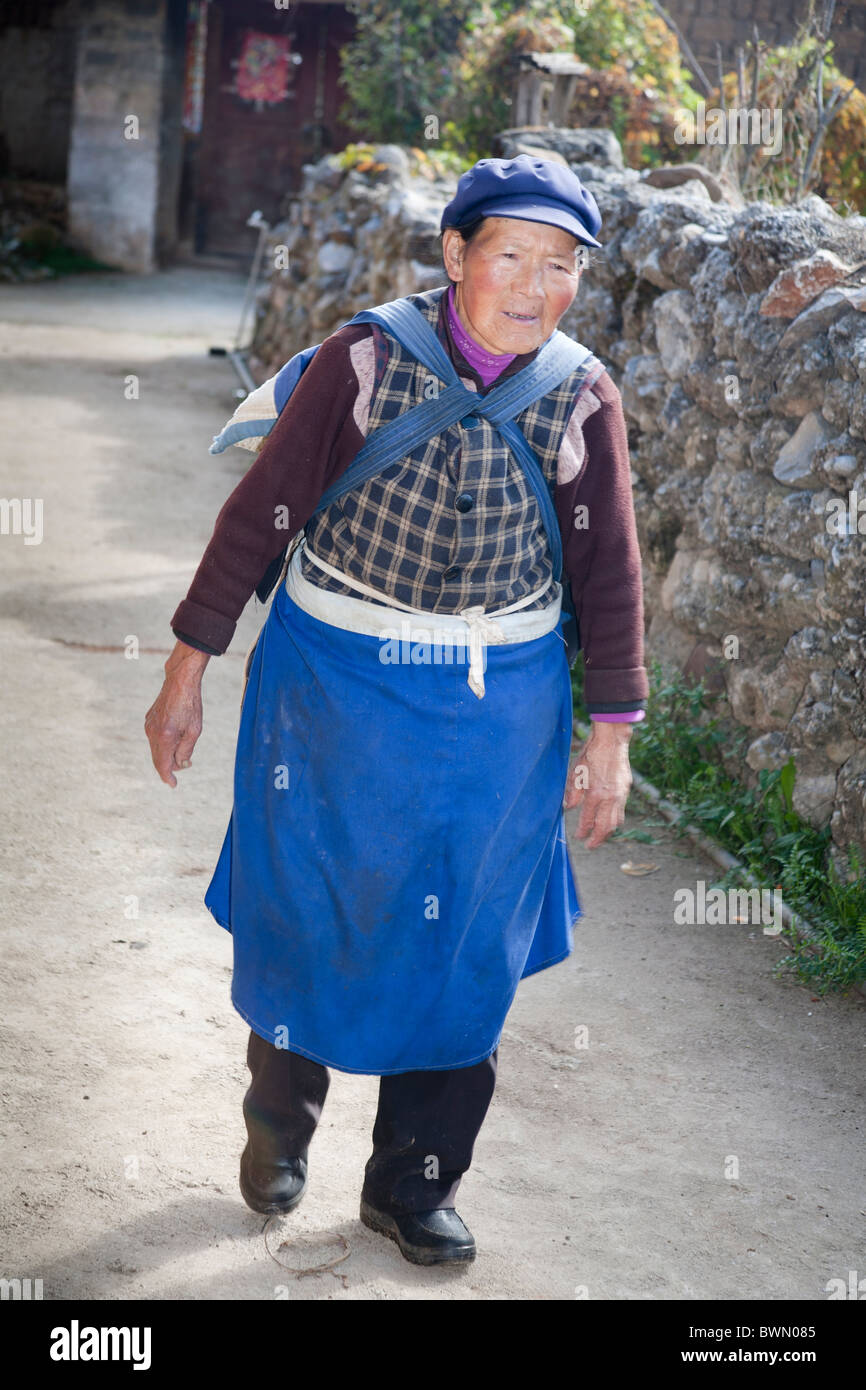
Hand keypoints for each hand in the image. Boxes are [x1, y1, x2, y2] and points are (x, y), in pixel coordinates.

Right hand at [145, 641, 209, 786]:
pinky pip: (154, 739)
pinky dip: (163, 745)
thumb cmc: (190, 705)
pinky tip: (174, 740)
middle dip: (169, 767)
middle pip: (158, 759)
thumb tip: (181, 765)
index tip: (173, 785)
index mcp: (165, 737)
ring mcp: (148, 726)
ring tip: (182, 751)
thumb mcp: (195, 730)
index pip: (163, 765)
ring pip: (156, 749)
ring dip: (167, 755)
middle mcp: (153, 733)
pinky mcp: (148, 721)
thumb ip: (186, 750)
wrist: (179, 682)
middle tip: (183, 767)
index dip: (168, 777)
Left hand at [563, 722, 632, 848]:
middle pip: (605, 828)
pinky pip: (621, 811)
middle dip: (597, 839)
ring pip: (616, 822)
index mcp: (595, 795)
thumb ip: (572, 793)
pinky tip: (608, 820)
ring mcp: (621, 795)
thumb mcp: (575, 773)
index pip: (588, 821)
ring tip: (600, 836)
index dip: (582, 832)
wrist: (612, 741)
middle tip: (590, 845)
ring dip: (608, 832)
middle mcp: (610, 798)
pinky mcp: (626, 790)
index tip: (578, 837)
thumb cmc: (591, 754)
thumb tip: (568, 808)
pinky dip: (614, 820)